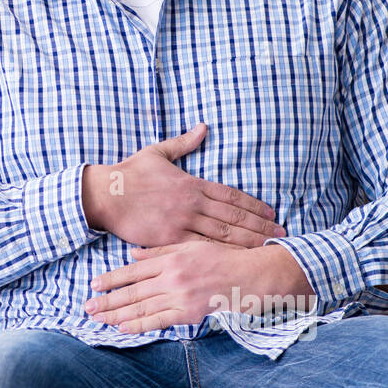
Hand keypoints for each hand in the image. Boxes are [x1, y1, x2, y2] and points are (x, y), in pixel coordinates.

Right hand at [82, 123, 285, 248]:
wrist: (106, 194)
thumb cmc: (129, 173)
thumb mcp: (158, 151)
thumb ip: (184, 143)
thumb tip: (203, 127)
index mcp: (192, 183)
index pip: (231, 196)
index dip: (254, 205)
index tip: (271, 212)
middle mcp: (192, 203)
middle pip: (234, 217)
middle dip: (260, 226)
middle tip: (281, 234)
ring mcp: (182, 222)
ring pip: (223, 235)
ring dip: (248, 242)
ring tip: (267, 248)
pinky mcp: (169, 239)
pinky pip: (200, 248)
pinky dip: (221, 254)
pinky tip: (236, 260)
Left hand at [83, 241, 309, 334]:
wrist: (250, 275)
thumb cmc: (222, 258)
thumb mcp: (190, 246)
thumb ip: (161, 251)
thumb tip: (133, 254)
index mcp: (171, 258)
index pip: (133, 270)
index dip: (112, 278)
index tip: (95, 284)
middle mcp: (171, 277)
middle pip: (133, 291)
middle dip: (107, 300)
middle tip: (87, 307)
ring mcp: (180, 296)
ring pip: (142, 308)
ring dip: (117, 315)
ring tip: (99, 319)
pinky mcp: (189, 313)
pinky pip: (159, 321)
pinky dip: (139, 326)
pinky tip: (123, 329)